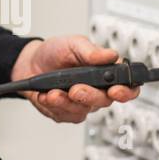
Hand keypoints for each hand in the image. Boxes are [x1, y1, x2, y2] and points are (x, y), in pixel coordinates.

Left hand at [9, 34, 140, 123]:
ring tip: (54, 92)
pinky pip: (65, 115)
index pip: (127, 86)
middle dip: (89, 96)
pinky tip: (46, 96)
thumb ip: (92, 51)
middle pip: (104, 101)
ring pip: (83, 110)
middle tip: (76, 89)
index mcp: (106, 73)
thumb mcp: (74, 44)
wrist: (31, 63)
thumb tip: (111, 55)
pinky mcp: (66, 112)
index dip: (126, 91)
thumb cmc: (56, 52)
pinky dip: (54, 105)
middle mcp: (97, 91)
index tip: (116, 90)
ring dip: (66, 102)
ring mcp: (82, 103)